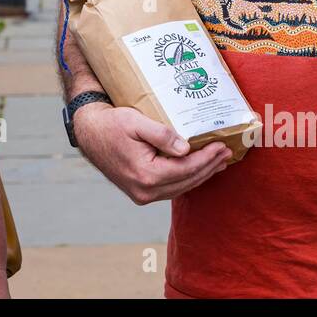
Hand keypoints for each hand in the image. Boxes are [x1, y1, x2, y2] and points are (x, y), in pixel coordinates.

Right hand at [73, 104, 230, 203]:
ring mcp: (142, 194)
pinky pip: (171, 188)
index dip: (206, 158)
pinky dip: (187, 178)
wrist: (89, 133)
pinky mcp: (141, 192)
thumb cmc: (111, 124)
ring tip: (218, 162)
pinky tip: (198, 169)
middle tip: (227, 153)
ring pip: (181, 187)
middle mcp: (145, 190)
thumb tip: (186, 149)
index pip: (186, 168)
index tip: (222, 146)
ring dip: (201, 174)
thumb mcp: (136, 122)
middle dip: (209, 167)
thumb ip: (162, 135)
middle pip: (187, 181)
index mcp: (145, 174)